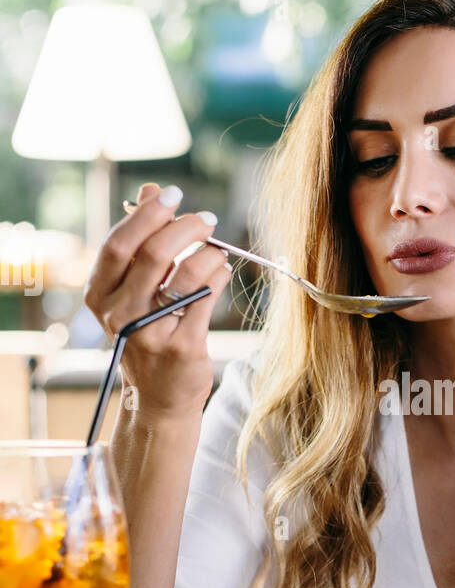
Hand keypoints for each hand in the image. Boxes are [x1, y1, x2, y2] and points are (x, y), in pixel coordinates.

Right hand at [83, 182, 233, 420]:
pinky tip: (222, 271)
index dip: (147, 214)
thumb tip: (149, 190)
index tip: (172, 194)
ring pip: (184, 273)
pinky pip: (206, 297)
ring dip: (208, 252)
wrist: (159, 397)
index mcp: (100, 294)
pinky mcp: (182, 347)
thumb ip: (140, 240)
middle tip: (206, 219)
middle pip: (151, 254)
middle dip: (184, 227)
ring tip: (217, 251)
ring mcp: (150, 332)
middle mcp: (119, 314)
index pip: (118, 244)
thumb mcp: (133, 289)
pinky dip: (219, 275)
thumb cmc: (148, 333)